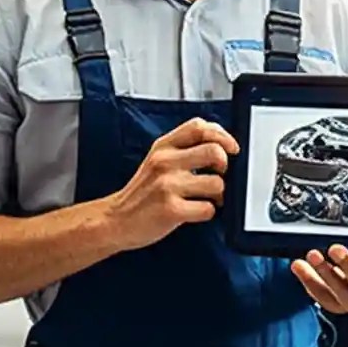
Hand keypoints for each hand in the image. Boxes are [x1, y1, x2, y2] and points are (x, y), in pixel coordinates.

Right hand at [103, 117, 239, 251]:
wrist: (116, 220)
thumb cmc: (143, 192)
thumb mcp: (157, 160)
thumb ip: (183, 149)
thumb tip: (222, 145)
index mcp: (163, 146)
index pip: (199, 126)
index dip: (222, 135)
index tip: (231, 148)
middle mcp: (164, 162)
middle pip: (214, 151)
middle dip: (225, 166)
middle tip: (218, 176)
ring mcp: (167, 185)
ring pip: (216, 183)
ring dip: (218, 195)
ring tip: (206, 198)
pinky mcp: (171, 209)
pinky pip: (208, 209)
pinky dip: (208, 213)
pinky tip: (195, 212)